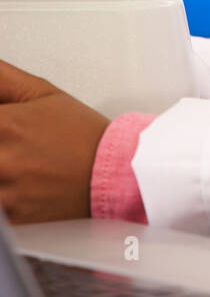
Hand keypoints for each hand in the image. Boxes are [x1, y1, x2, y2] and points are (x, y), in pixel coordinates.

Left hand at [0, 60, 110, 223]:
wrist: (113, 172)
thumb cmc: (82, 134)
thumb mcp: (43, 93)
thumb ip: (3, 78)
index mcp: (5, 125)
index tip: (0, 125)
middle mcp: (2, 160)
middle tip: (6, 143)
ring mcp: (5, 192)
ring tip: (10, 158)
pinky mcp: (11, 218)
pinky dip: (2, 192)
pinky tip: (13, 179)